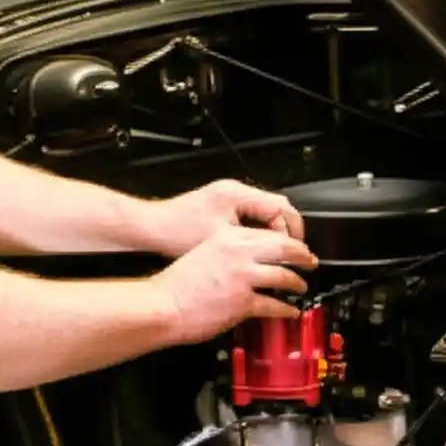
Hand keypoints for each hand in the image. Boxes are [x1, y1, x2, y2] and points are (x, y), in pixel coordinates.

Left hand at [142, 179, 304, 257]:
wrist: (151, 228)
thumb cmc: (176, 232)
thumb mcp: (222, 242)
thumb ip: (254, 243)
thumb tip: (277, 254)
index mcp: (237, 195)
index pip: (281, 209)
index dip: (291, 233)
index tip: (294, 251)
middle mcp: (234, 191)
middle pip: (277, 207)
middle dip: (288, 230)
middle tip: (294, 252)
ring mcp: (227, 197)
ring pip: (265, 211)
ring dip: (273, 231)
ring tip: (279, 252)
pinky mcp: (221, 206)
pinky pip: (251, 215)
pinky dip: (259, 230)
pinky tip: (257, 248)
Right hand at [150, 226, 318, 343]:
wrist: (162, 305)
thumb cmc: (176, 284)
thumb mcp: (204, 251)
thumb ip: (230, 249)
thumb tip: (252, 255)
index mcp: (227, 237)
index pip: (270, 234)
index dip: (288, 241)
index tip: (295, 247)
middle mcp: (238, 253)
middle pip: (285, 249)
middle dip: (303, 257)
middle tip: (310, 262)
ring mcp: (243, 277)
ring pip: (284, 277)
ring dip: (297, 284)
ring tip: (301, 287)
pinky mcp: (244, 302)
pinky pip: (275, 305)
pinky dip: (286, 310)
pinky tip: (290, 312)